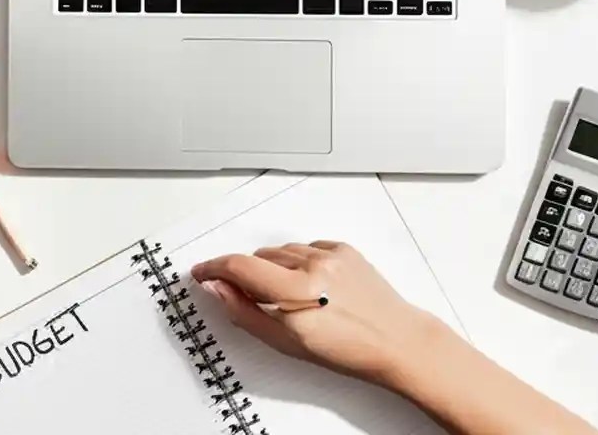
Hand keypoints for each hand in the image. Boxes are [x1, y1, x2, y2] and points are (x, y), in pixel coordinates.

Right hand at [190, 241, 439, 385]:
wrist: (394, 341)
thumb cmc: (346, 350)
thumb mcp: (286, 343)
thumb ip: (245, 312)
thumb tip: (219, 288)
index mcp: (297, 292)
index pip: (241, 267)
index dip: (214, 268)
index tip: (203, 272)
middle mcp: (315, 267)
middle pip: (259, 257)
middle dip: (250, 276)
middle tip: (257, 301)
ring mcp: (332, 255)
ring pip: (282, 251)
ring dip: (275, 269)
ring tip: (291, 298)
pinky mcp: (345, 249)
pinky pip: (307, 247)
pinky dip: (300, 262)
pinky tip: (311, 285)